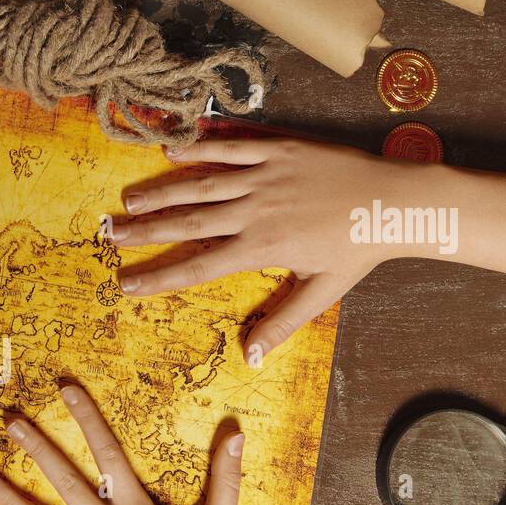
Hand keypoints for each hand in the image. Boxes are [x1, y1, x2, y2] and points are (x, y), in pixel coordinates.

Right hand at [113, 137, 424, 361]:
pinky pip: (232, 147)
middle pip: (188, 221)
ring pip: (202, 184)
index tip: (126, 284)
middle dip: (145, 230)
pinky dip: (200, 147)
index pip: (198, 266)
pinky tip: (171, 151)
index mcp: (262, 248)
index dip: (158, 277)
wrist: (396, 200)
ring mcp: (265, 176)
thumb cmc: (358, 249)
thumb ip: (282, 322)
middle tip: (110, 234)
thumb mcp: (321, 291)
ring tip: (129, 200)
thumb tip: (250, 357)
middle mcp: (255, 211)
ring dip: (162, 191)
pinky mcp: (279, 149)